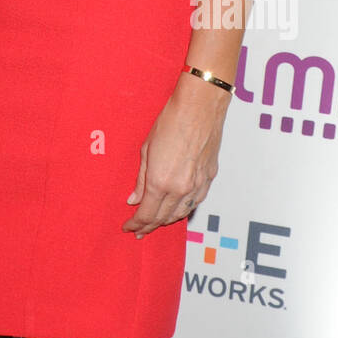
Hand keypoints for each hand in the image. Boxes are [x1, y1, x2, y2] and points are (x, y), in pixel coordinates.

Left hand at [121, 77, 226, 238]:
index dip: (136, 224)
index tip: (128, 227)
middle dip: (148, 226)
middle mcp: (180, 189)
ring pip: (180, 214)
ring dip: (166, 220)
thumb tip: (134, 199)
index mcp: (160, 182)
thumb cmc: (171, 121)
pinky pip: (194, 203)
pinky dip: (183, 210)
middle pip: (162, 218)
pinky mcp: (208, 179)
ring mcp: (197, 185)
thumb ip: (140, 179)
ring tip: (155, 223)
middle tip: (139, 230)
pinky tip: (176, 210)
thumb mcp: (146, 149)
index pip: (146, 214)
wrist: (199, 107)